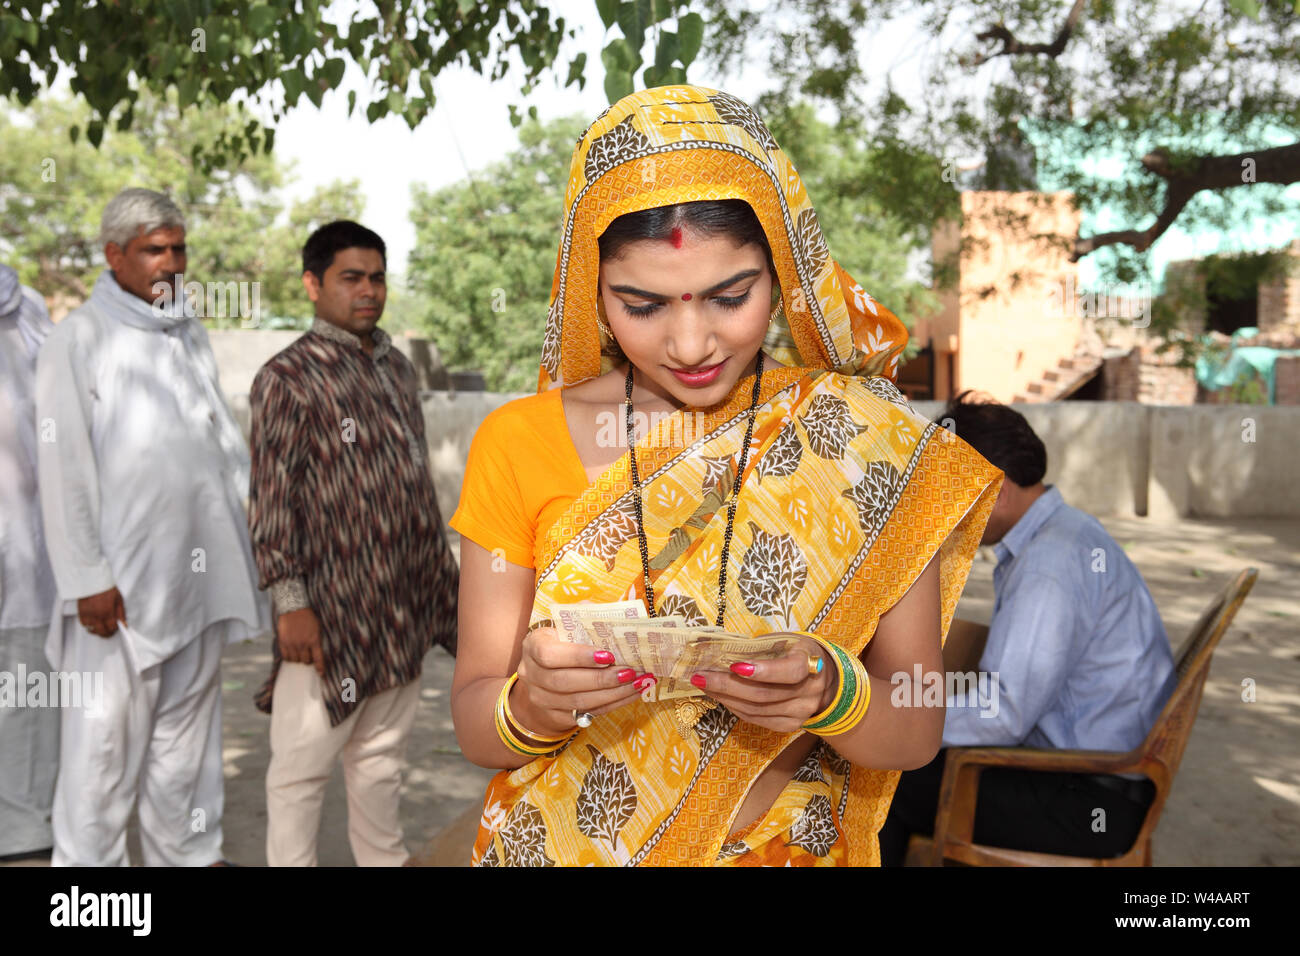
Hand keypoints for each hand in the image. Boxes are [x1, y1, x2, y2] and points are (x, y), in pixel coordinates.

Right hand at [78, 587, 125, 638]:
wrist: (92, 580)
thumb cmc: (106, 588)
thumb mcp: (119, 600)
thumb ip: (121, 613)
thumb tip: (123, 624)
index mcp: (108, 612)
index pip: (111, 628)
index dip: (115, 630)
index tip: (116, 629)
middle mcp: (97, 615)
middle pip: (101, 632)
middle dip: (107, 633)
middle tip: (109, 631)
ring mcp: (88, 615)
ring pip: (92, 630)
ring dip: (97, 630)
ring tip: (101, 627)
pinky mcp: (81, 612)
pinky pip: (84, 624)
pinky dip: (89, 625)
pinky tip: (93, 622)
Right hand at [277, 607, 324, 676]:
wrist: (293, 608)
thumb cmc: (308, 618)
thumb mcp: (317, 628)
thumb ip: (316, 641)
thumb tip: (316, 654)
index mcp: (314, 640)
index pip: (318, 658)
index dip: (320, 668)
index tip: (321, 674)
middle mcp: (303, 643)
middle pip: (306, 661)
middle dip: (307, 659)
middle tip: (307, 654)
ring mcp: (292, 643)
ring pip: (295, 660)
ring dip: (298, 658)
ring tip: (298, 651)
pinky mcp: (283, 642)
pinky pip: (286, 657)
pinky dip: (289, 657)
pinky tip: (291, 651)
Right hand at [512, 626, 649, 737]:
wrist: (543, 680)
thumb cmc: (563, 645)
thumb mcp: (567, 628)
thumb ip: (587, 617)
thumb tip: (622, 608)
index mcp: (533, 645)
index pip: (549, 653)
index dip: (578, 656)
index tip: (608, 655)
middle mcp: (531, 674)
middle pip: (565, 681)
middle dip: (602, 678)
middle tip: (631, 672)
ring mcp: (541, 699)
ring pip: (578, 701)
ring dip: (613, 693)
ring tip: (639, 683)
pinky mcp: (555, 716)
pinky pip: (587, 713)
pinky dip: (613, 704)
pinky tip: (632, 694)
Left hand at [689, 637, 836, 733]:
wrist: (826, 680)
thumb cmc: (797, 652)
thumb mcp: (784, 641)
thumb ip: (758, 648)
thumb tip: (718, 651)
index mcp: (810, 662)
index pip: (789, 671)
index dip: (762, 670)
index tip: (735, 666)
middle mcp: (809, 692)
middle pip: (764, 694)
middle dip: (727, 685)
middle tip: (700, 676)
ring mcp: (801, 712)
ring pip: (757, 710)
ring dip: (726, 698)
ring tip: (704, 685)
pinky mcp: (790, 725)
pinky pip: (757, 719)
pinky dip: (735, 708)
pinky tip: (721, 697)